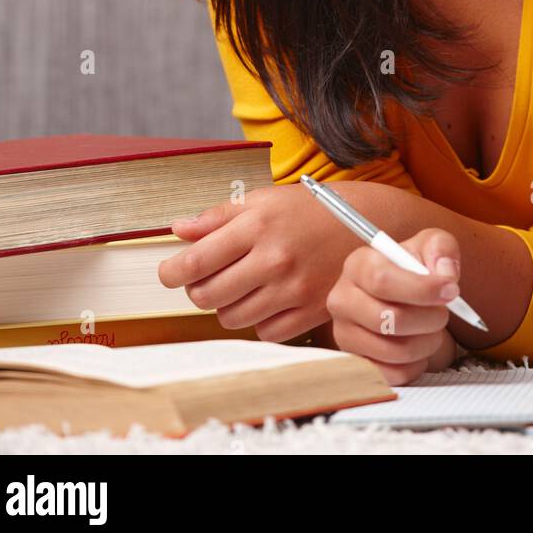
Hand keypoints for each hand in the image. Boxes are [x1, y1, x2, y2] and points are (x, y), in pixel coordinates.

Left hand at [157, 184, 361, 342]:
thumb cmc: (309, 209)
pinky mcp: (309, 312)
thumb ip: (219, 216)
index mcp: (258, 225)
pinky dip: (258, 320)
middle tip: (205, 277)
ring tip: (239, 284)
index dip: (172, 272)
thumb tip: (178, 230)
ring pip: (231, 318)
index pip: (197, 261)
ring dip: (227, 304)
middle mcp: (274, 259)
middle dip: (197, 289)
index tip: (168, 273)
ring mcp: (293, 289)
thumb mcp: (264, 200)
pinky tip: (267, 297)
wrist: (364, 222)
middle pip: (208, 296)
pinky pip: (264, 332)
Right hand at [325, 228, 462, 385]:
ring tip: (433, 329)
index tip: (450, 290)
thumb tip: (444, 274)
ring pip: (396, 351)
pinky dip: (417, 364)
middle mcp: (343, 299)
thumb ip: (441, 249)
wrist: (402, 298)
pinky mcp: (357, 363)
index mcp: (358, 265)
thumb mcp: (430, 246)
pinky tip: (419, 345)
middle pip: (389, 319)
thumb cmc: (414, 270)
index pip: (382, 280)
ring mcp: (345, 335)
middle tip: (443, 312)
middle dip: (430, 318)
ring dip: (428, 342)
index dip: (421, 289)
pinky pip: (394, 375)